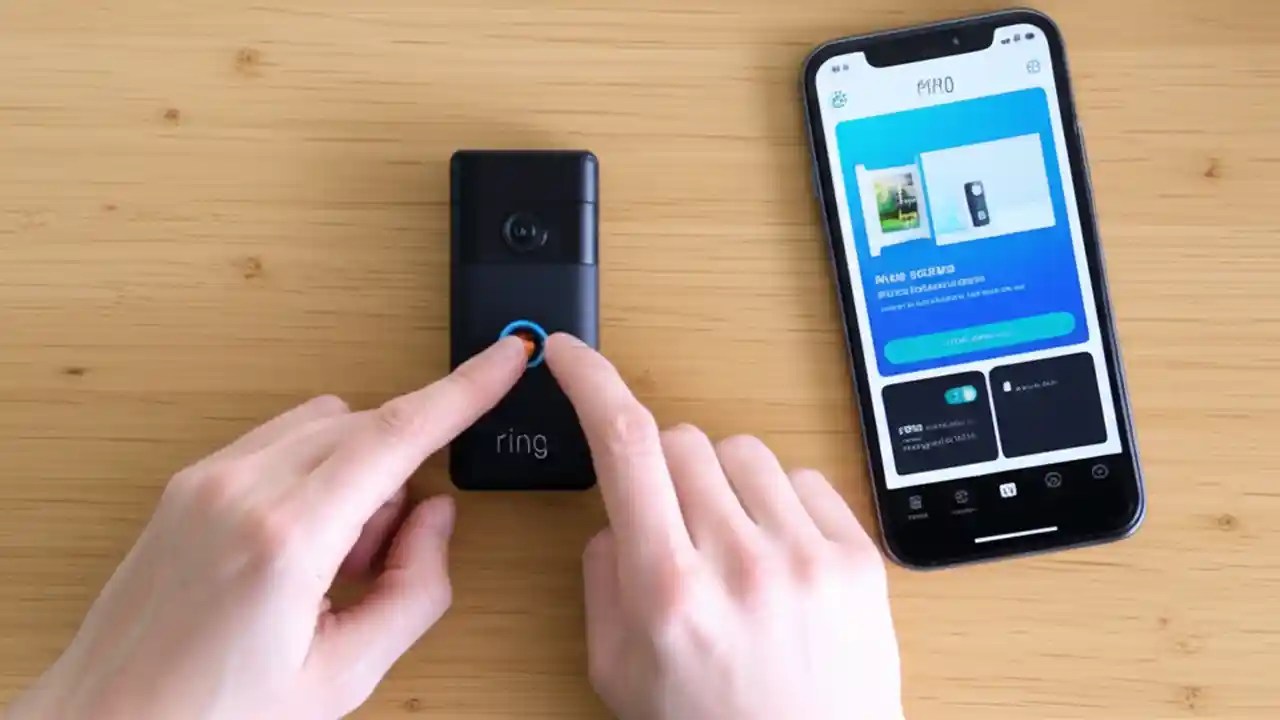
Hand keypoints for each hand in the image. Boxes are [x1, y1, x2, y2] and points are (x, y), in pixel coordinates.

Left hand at [10, 338, 528, 719]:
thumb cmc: (213, 718)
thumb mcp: (343, 675)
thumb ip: (414, 588)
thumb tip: (436, 516)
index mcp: (286, 538)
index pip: (398, 434)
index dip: (464, 390)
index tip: (505, 357)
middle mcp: (239, 489)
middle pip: (365, 425)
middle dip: (401, 471)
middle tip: (384, 555)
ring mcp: (205, 480)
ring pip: (323, 427)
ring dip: (355, 473)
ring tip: (334, 561)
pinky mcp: (186, 484)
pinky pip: (279, 442)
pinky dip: (312, 474)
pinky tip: (298, 546)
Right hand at [546, 334, 902, 719]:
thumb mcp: (617, 669)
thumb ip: (603, 578)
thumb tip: (619, 512)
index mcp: (667, 590)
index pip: (624, 445)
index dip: (590, 382)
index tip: (570, 356)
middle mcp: (739, 562)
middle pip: (683, 440)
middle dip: (663, 469)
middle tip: (673, 524)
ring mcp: (806, 556)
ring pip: (743, 450)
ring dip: (724, 483)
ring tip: (734, 547)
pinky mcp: (857, 558)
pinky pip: (803, 478)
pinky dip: (780, 504)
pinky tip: (778, 556)